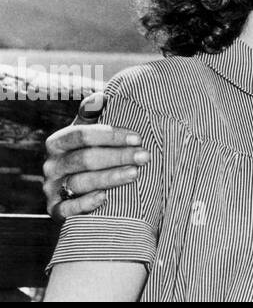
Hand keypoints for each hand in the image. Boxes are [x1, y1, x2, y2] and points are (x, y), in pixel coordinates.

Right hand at [42, 92, 150, 219]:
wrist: (77, 186)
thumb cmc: (91, 150)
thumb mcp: (90, 130)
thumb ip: (94, 113)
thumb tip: (101, 96)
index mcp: (57, 142)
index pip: (82, 134)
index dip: (110, 135)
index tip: (138, 137)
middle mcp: (51, 165)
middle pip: (85, 159)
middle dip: (118, 156)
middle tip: (145, 156)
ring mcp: (51, 188)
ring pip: (80, 182)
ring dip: (110, 178)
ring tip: (135, 173)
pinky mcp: (55, 210)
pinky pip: (67, 209)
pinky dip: (85, 203)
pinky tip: (105, 198)